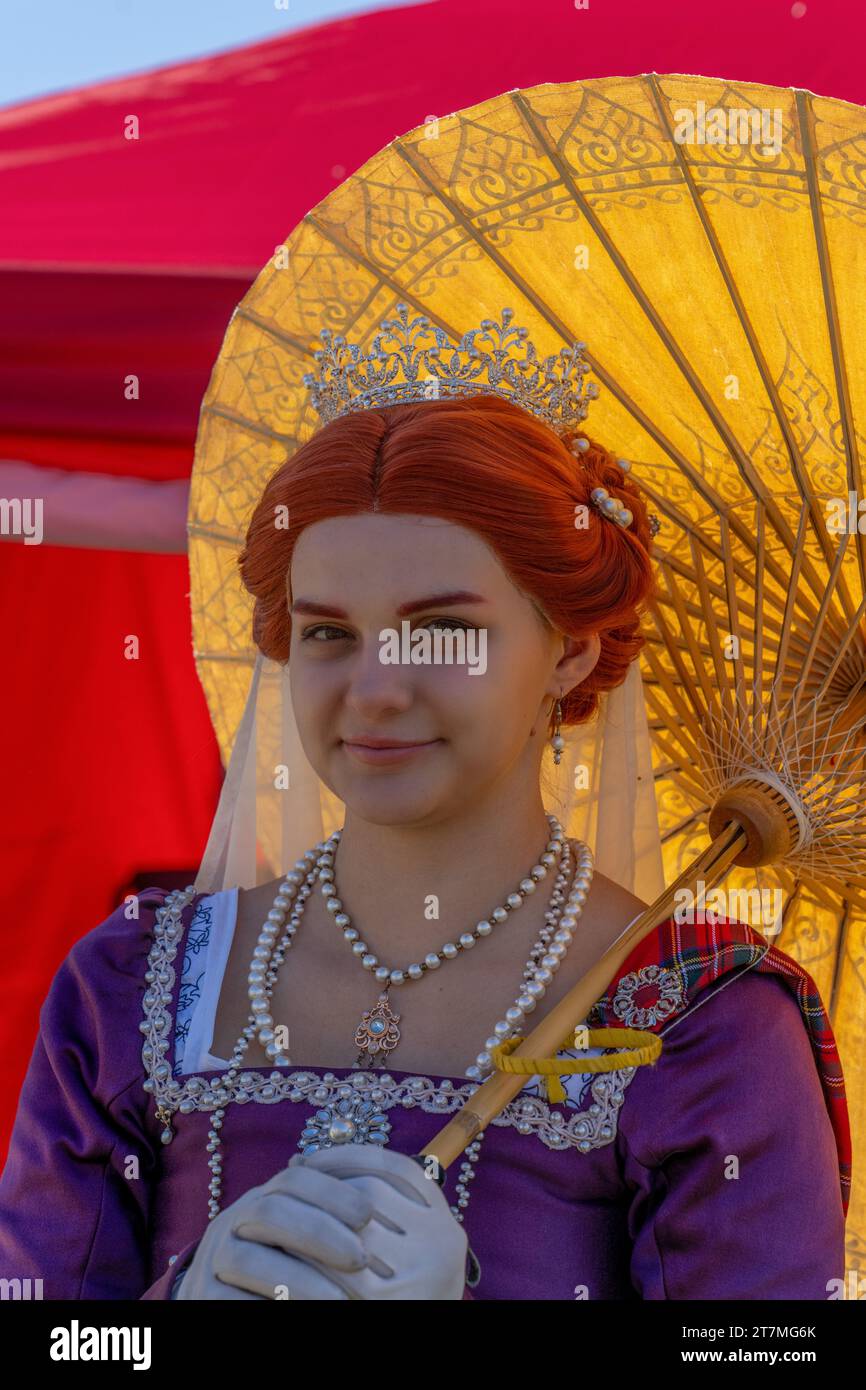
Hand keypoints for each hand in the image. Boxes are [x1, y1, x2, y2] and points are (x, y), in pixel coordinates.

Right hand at [174, 1159, 376, 1298]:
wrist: (226, 1304)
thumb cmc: (283, 1271)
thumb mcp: (302, 1239)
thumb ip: (328, 1216)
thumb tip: (386, 1194)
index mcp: (261, 1200)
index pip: (294, 1179)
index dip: (330, 1191)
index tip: (368, 1214)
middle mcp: (233, 1222)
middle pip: (271, 1210)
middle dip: (319, 1231)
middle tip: (361, 1257)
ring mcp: (212, 1261)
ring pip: (248, 1261)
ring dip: (298, 1280)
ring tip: (339, 1302)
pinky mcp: (201, 1298)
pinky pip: (230, 1302)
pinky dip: (268, 1310)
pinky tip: (304, 1318)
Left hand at [287, 1143, 468, 1299]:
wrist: (421, 1345)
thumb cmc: (397, 1294)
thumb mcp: (402, 1247)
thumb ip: (371, 1206)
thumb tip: (299, 1161)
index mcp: (445, 1223)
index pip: (396, 1167)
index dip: (348, 1156)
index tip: (310, 1161)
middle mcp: (441, 1243)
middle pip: (370, 1190)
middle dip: (324, 1186)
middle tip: (286, 1189)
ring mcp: (418, 1275)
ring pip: (349, 1224)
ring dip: (311, 1217)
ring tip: (283, 1218)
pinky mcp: (384, 1302)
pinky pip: (336, 1266)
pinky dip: (309, 1255)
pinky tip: (289, 1254)